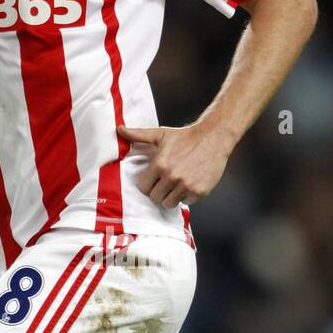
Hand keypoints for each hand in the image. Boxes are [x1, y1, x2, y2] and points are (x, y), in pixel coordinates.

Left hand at [116, 121, 230, 208]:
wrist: (213, 137)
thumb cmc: (185, 136)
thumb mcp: (160, 135)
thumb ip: (138, 135)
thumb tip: (119, 129)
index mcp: (160, 164)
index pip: (143, 187)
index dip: (147, 185)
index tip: (153, 180)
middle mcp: (172, 176)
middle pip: (155, 198)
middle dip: (158, 192)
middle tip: (165, 183)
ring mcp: (186, 185)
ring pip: (169, 203)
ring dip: (171, 196)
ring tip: (175, 185)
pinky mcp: (199, 191)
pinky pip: (186, 202)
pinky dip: (186, 196)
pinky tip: (188, 184)